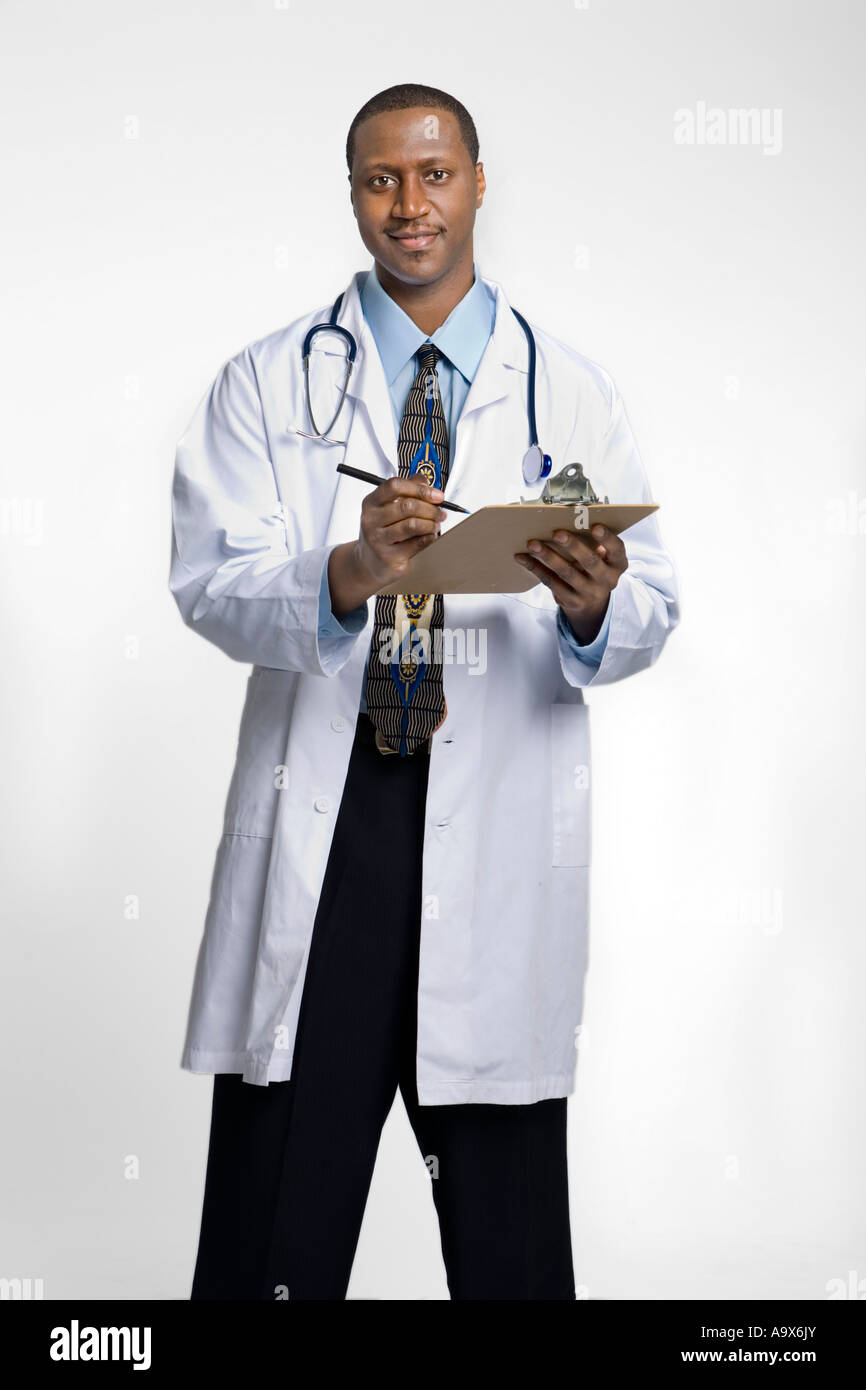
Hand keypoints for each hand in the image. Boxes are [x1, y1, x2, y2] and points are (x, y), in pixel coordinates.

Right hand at [328, 477, 446, 614]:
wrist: (369, 563)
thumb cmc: (382, 532)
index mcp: (371, 503)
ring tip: (435, 525)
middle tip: (440, 512)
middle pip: (407, 505)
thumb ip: (406, 491)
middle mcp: (371, 520)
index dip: (419, 488)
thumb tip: (425, 482)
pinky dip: (429, 538)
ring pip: (413, 525)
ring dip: (431, 524)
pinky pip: (417, 544)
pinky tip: (430, 537)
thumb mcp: (387, 508)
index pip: (395, 486)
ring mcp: (378, 540)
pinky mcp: (389, 557)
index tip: (436, 494)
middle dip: (430, 508)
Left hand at [514, 524, 627, 643]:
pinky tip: (523, 558)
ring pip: (566, 573)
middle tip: (557, 533)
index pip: (616, 549)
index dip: (607, 538)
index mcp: (617, 563)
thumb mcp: (602, 558)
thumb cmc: (594, 569)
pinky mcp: (572, 601)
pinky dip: (535, 568)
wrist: (592, 604)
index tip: (595, 526)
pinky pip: (551, 582)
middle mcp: (607, 580)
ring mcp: (590, 593)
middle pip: (590, 562)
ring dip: (548, 557)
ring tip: (533, 544)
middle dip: (573, 546)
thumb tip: (567, 520)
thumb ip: (592, 542)